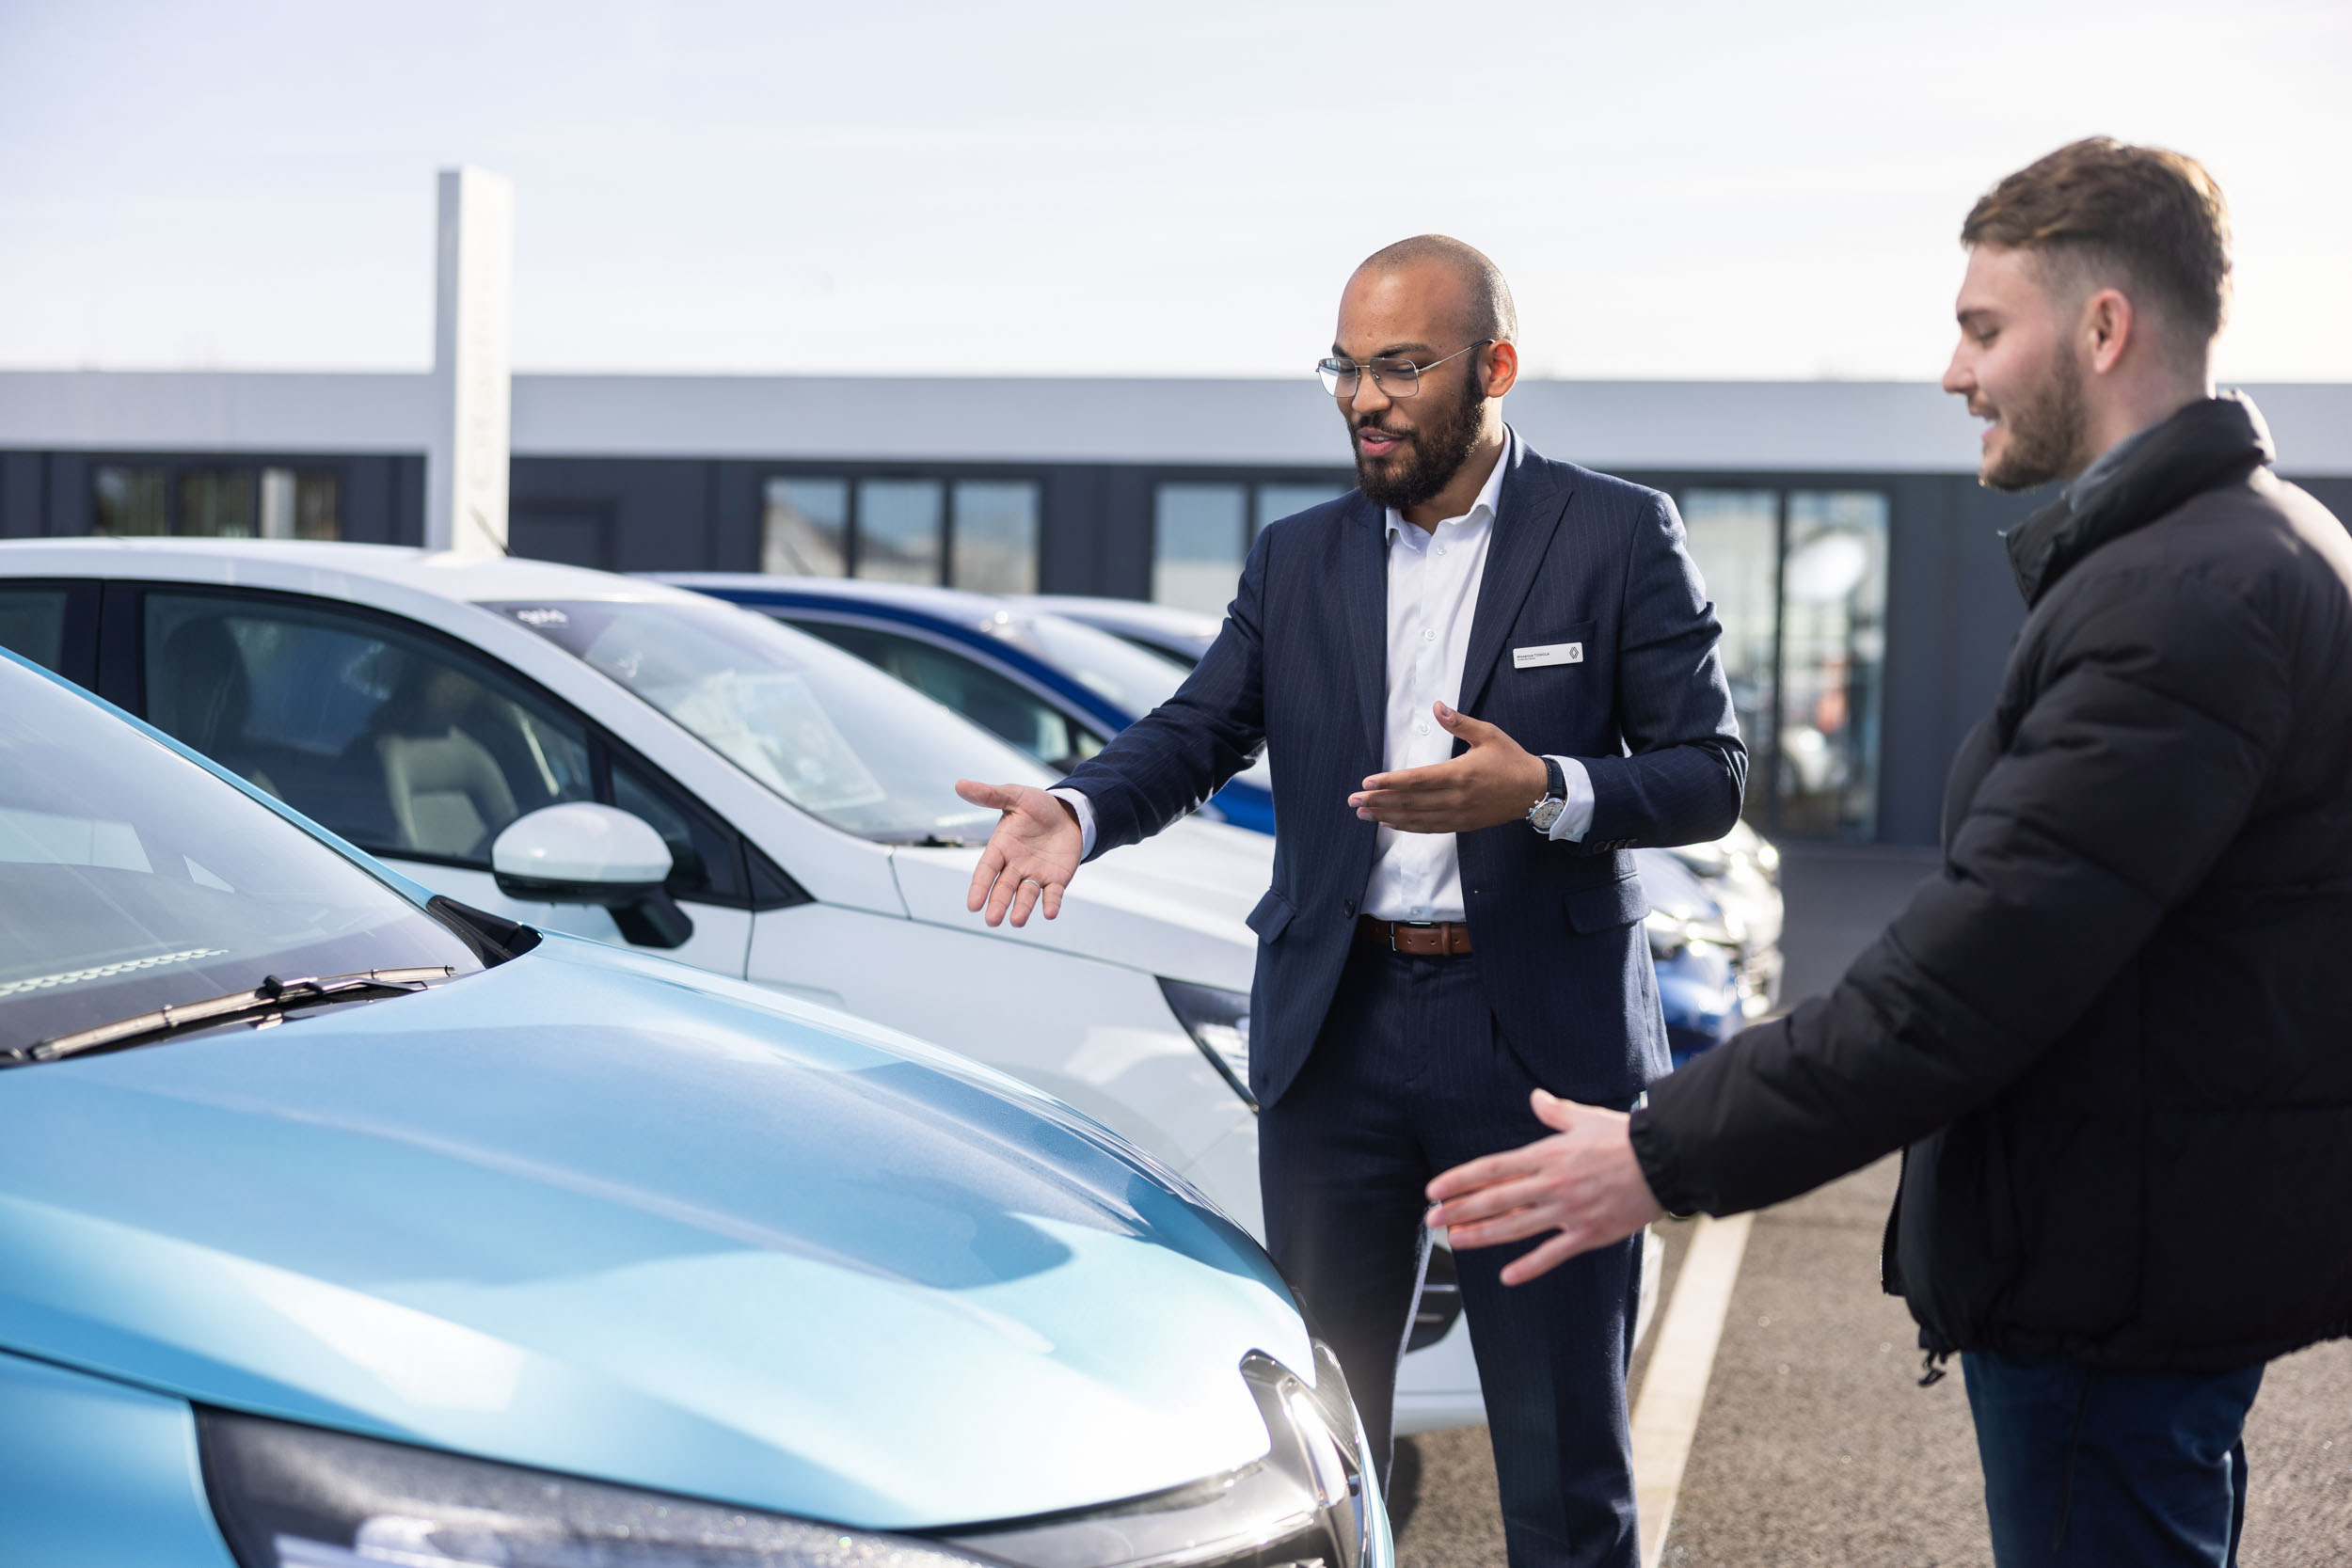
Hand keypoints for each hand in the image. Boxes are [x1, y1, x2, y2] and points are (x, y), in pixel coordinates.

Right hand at [956, 780, 1082, 927]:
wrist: (1068, 813)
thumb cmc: (1037, 806)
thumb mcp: (1014, 795)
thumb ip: (990, 795)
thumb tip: (959, 784)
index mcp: (1001, 847)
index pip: (986, 870)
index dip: (979, 887)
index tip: (972, 905)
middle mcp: (1015, 865)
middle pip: (1004, 888)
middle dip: (998, 904)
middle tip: (992, 921)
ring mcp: (1035, 874)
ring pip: (1026, 895)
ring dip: (1022, 909)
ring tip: (1016, 922)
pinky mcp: (1056, 879)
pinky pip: (1052, 894)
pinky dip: (1050, 903)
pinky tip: (1050, 913)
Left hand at [1349, 702, 1548, 832]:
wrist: (1535, 791)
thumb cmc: (1510, 759)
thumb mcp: (1488, 734)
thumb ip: (1460, 722)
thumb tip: (1438, 706)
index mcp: (1461, 774)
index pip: (1418, 780)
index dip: (1391, 782)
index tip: (1368, 781)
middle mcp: (1457, 797)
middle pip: (1411, 802)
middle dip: (1380, 801)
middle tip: (1354, 800)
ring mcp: (1459, 814)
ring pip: (1417, 818)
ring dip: (1387, 816)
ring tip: (1364, 813)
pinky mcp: (1463, 824)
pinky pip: (1430, 828)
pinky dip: (1407, 827)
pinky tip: (1389, 823)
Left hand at [1425, 1089, 1666, 1284]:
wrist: (1664, 1161)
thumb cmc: (1625, 1138)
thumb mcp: (1585, 1117)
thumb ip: (1556, 1111)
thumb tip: (1537, 1098)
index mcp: (1546, 1155)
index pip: (1491, 1168)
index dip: (1459, 1179)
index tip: (1435, 1189)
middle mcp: (1551, 1184)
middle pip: (1495, 1200)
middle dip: (1459, 1210)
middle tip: (1431, 1220)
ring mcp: (1568, 1212)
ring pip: (1515, 1228)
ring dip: (1481, 1235)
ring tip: (1455, 1241)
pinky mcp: (1588, 1234)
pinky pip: (1553, 1255)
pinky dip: (1529, 1267)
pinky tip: (1506, 1277)